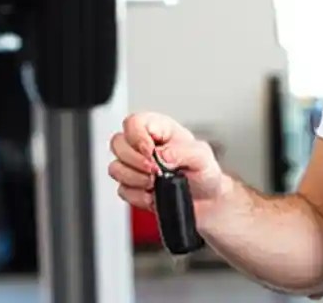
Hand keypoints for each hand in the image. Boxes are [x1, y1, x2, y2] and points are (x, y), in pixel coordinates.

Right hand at [108, 111, 226, 210]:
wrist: (207, 200)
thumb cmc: (204, 172)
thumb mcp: (201, 156)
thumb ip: (182, 151)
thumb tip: (162, 155)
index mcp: (158, 129)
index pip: (133, 122)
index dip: (137, 137)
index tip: (151, 153)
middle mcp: (143, 144)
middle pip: (118, 143)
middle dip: (136, 161)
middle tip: (156, 171)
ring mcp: (135, 166)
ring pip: (115, 168)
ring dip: (136, 179)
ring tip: (156, 183)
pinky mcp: (132, 186)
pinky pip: (122, 190)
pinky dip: (138, 196)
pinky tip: (154, 195)